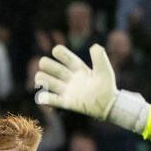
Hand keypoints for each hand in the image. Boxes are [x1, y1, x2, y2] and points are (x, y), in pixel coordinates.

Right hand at [35, 44, 149, 130]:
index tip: (56, 51)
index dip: (58, 52)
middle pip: (50, 66)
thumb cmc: (107, 85)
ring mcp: (66, 89)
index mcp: (76, 67)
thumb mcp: (104, 69)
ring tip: (42, 80)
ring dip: (42, 79)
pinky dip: (45, 98)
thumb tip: (94, 46)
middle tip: (46, 66)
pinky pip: (52, 100)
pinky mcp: (66, 102)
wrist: (108, 104)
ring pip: (47, 81)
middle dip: (46, 64)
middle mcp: (68, 77)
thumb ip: (100, 57)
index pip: (63, 55)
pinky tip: (42, 97)